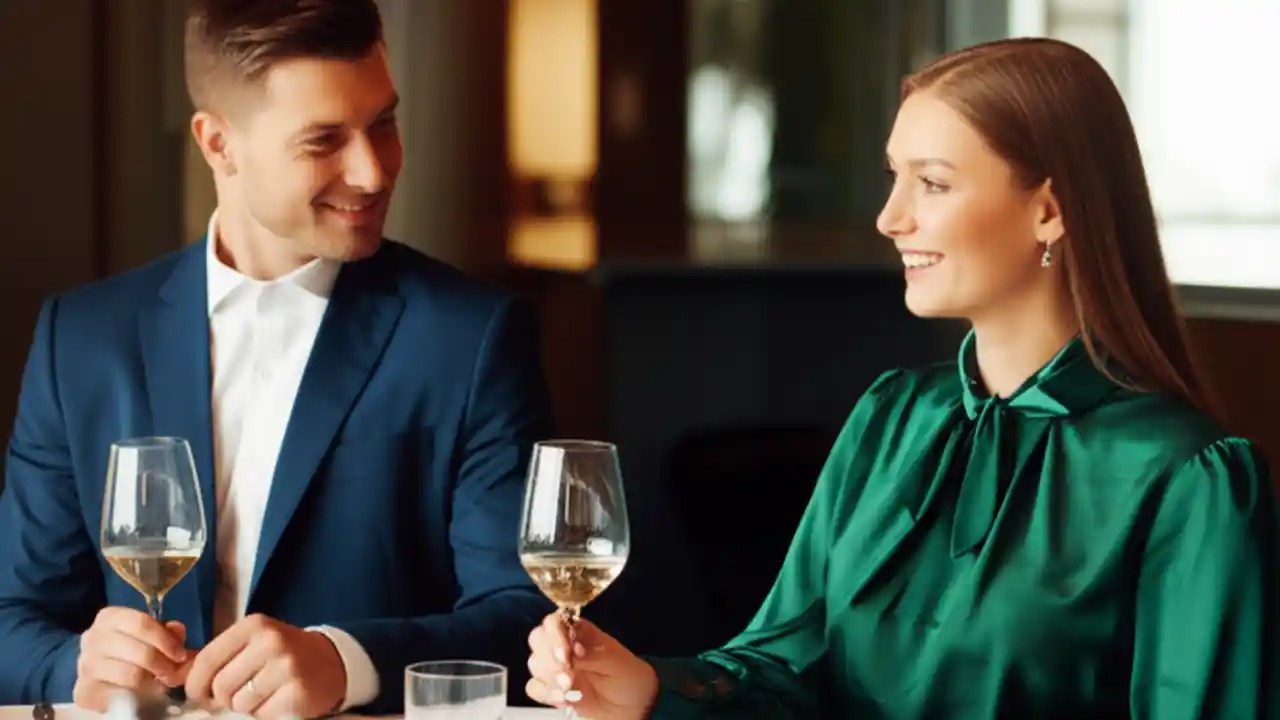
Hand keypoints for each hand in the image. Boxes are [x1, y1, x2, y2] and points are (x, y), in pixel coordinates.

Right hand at [73, 607, 188, 711]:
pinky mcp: (85, 689)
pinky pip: (120, 692)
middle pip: (139, 650)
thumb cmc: (130, 652)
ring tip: (157, 680)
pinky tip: (141, 690)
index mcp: (109, 617)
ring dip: (150, 679)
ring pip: (131, 673)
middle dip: (162, 662)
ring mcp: (86, 663)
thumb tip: (176, 630)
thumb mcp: (151, 636)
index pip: (141, 622)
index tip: (179, 654)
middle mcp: (92, 637)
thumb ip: (166, 631)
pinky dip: (136, 693)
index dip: (164, 639)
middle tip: (172, 671)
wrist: (103, 678)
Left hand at [184, 614, 345, 718]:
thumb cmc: (279, 656)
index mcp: (253, 626)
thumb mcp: (248, 645)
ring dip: (245, 707)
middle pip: (220, 686)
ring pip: (239, 703)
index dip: (196, 685)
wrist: (330, 663)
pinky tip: (277, 700)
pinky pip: (262, 714)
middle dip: (224, 698)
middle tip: (240, 694)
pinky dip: (265, 713)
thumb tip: (169, 674)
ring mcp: (287, 666)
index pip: (206, 661)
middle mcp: (270, 641)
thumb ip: (211, 658)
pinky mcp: (298, 691)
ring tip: (262, 695)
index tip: (202, 693)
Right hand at [526, 613, 658, 719]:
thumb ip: (595, 653)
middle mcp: (563, 646)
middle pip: (538, 638)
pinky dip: (545, 693)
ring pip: (534, 663)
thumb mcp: (617, 661)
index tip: (567, 654)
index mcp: (579, 633)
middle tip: (567, 673)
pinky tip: (563, 699)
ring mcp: (556, 668)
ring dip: (549, 676)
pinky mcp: (551, 689)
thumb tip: (575, 648)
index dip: (555, 635)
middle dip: (548, 656)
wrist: (632, 706)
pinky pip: (534, 687)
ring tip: (569, 688)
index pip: (555, 622)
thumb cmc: (628, 677)